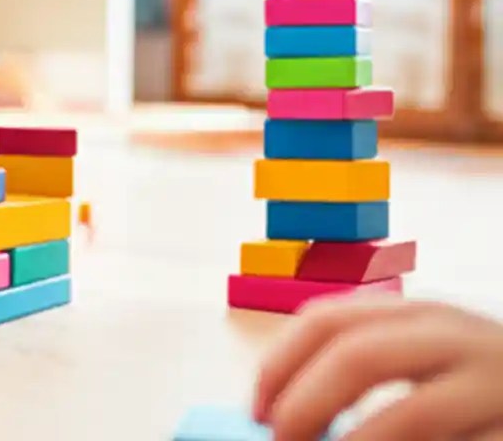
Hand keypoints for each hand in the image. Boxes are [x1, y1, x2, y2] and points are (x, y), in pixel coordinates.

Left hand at [253, 295, 502, 439]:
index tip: (258, 413)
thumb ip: (364, 377)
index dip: (280, 366)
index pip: (328, 320)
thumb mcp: (426, 369)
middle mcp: (460, 340)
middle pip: (358, 355)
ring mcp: (499, 387)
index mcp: (422, 318)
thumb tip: (278, 417)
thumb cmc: (482, 400)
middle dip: (305, 404)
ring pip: (407, 417)